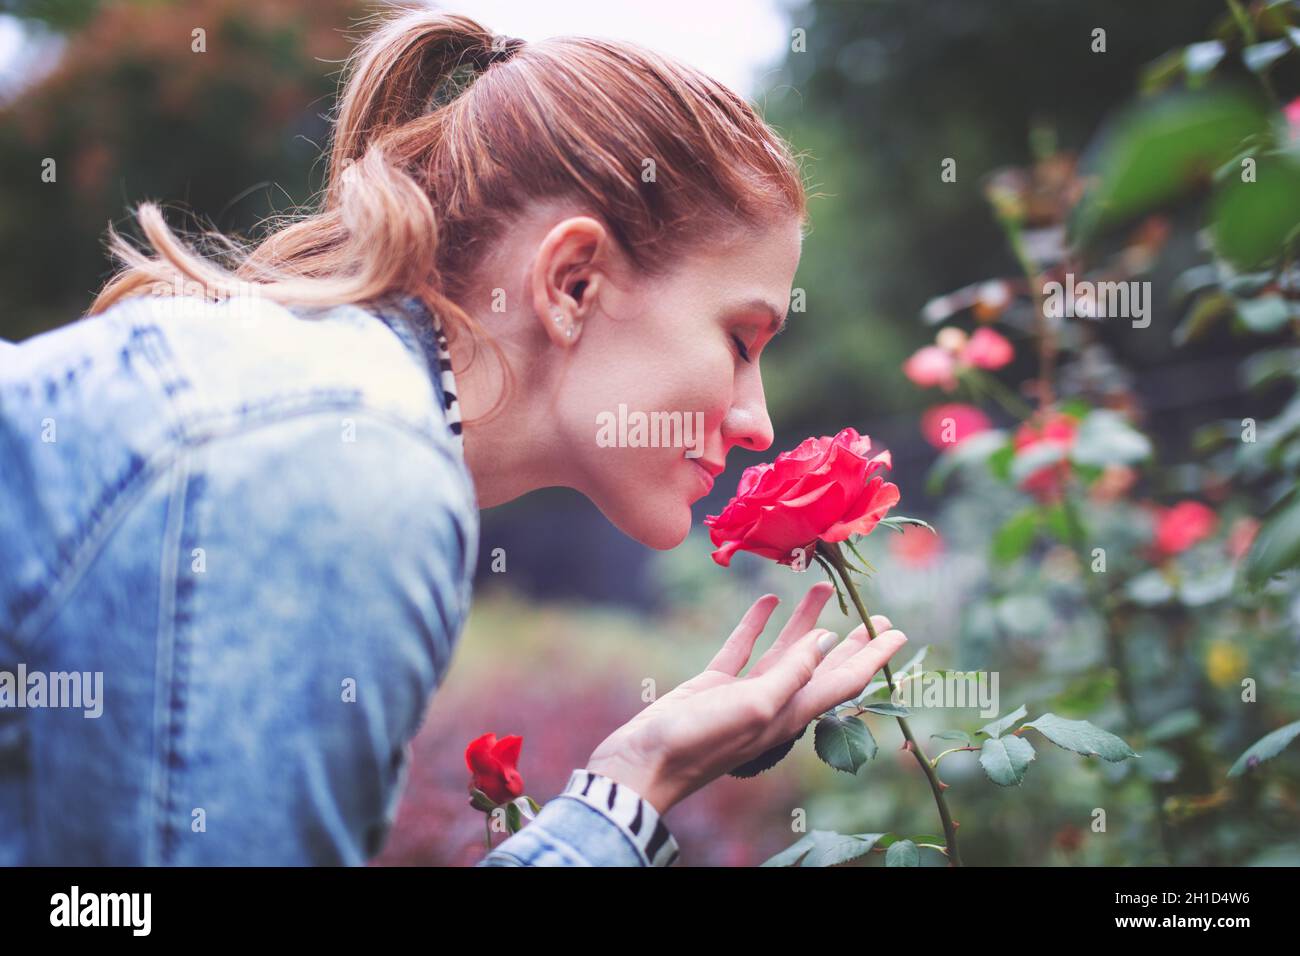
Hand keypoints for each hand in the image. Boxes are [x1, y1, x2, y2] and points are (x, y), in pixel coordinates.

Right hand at [586, 580, 906, 815]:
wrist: (644, 762)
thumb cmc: (701, 741)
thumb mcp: (756, 706)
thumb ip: (794, 674)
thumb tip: (826, 641)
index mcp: (792, 712)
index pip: (846, 681)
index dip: (873, 657)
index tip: (897, 632)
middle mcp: (776, 702)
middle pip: (824, 665)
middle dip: (851, 641)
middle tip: (875, 615)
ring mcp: (745, 692)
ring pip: (785, 651)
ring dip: (805, 622)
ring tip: (821, 591)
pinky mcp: (715, 683)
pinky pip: (744, 648)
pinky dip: (757, 625)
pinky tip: (767, 603)